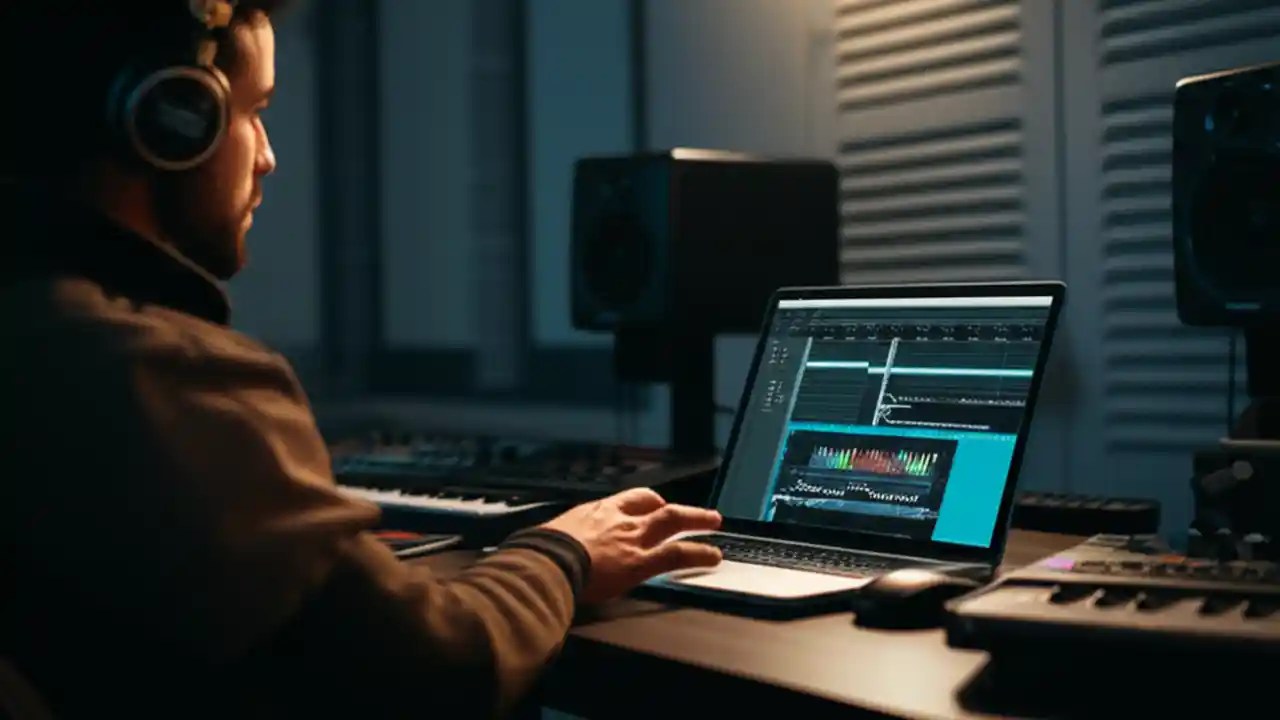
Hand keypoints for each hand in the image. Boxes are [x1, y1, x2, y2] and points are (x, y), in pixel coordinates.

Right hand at [538, 487, 722, 603]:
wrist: (545, 563)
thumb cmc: (539, 553)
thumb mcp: (548, 537)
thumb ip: (558, 541)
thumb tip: (540, 550)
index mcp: (594, 512)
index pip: (628, 500)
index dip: (645, 502)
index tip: (654, 505)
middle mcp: (618, 519)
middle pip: (655, 505)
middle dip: (676, 508)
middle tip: (695, 512)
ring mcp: (632, 538)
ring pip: (673, 521)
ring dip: (696, 520)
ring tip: (714, 523)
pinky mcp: (641, 562)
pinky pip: (677, 553)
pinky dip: (699, 553)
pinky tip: (713, 556)